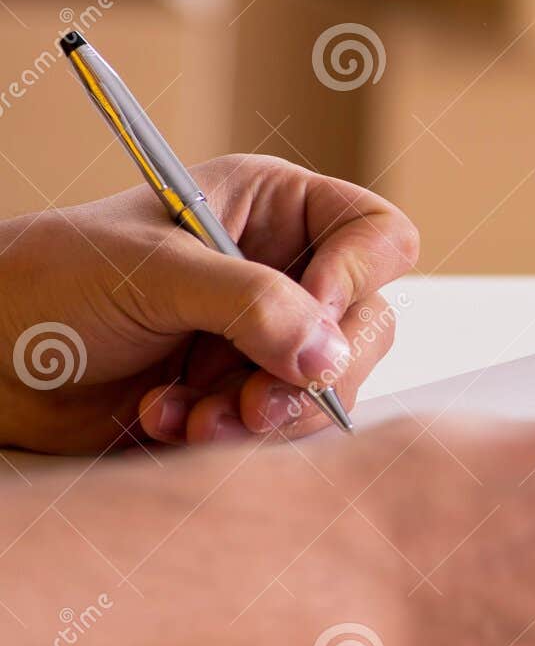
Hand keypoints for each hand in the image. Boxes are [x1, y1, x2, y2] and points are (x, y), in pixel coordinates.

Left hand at [0, 153, 419, 452]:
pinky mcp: (245, 396)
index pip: (376, 237)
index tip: (309, 318)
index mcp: (275, 209)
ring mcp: (269, 338)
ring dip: (263, 413)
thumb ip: (247, 303)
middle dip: (307, 372)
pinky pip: (284, 427)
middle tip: (252, 399)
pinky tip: (166, 421)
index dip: (355, 279)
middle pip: (366, 324)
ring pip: (331, 386)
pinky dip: (230, 436)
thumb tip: (327, 353)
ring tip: (192, 417)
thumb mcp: (150, 271)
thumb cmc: (48, 282)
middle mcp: (285, 271)